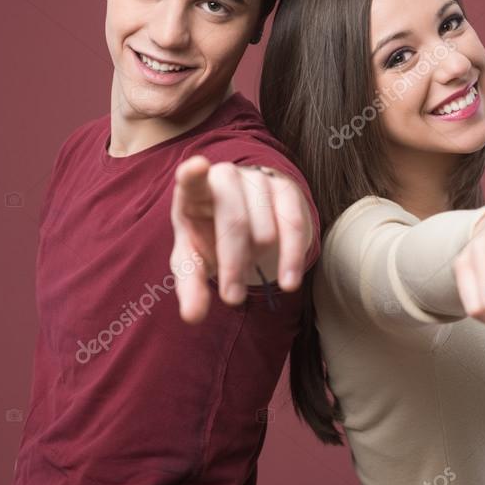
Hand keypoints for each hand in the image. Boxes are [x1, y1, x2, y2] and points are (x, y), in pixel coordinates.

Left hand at [169, 155, 313, 323]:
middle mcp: (225, 177)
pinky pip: (294, 224)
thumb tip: (192, 317)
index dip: (192, 174)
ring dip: (257, 259)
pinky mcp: (285, 188)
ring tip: (250, 272)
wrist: (244, 222)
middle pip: (233, 218)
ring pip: (264, 227)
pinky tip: (289, 282)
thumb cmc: (210, 239)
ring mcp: (258, 179)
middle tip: (231, 298)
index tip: (195, 167)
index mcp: (193, 192)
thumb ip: (190, 286)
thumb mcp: (194, 261)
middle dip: (233, 262)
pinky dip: (291, 257)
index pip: (190, 180)